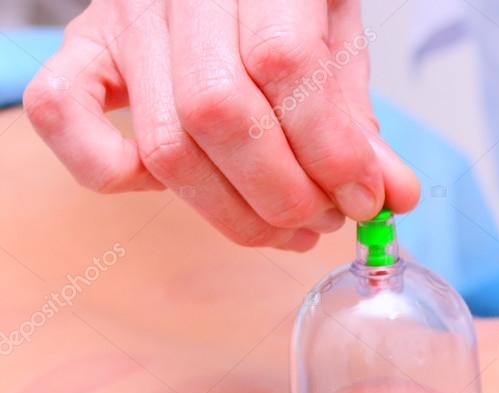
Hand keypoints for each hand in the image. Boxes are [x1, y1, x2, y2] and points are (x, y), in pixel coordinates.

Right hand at [23, 0, 418, 250]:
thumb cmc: (284, 6)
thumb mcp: (337, 44)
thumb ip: (358, 120)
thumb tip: (395, 197)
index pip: (285, 64)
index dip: (330, 149)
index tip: (366, 198)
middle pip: (218, 115)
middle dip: (284, 194)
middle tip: (325, 218)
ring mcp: (123, 20)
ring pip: (165, 144)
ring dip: (234, 212)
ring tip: (289, 224)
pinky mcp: (84, 49)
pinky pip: (62, 115)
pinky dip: (108, 170)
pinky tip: (188, 189)